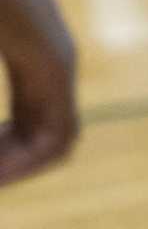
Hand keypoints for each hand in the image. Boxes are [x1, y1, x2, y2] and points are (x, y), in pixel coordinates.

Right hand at [0, 0, 77, 186]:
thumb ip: (3, 79)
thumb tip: (11, 81)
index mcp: (32, 59)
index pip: (32, 126)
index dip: (4, 155)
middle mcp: (54, 64)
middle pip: (48, 141)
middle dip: (9, 167)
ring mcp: (59, 63)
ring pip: (58, 144)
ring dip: (15, 169)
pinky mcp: (55, 61)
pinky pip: (60, 134)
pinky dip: (24, 160)